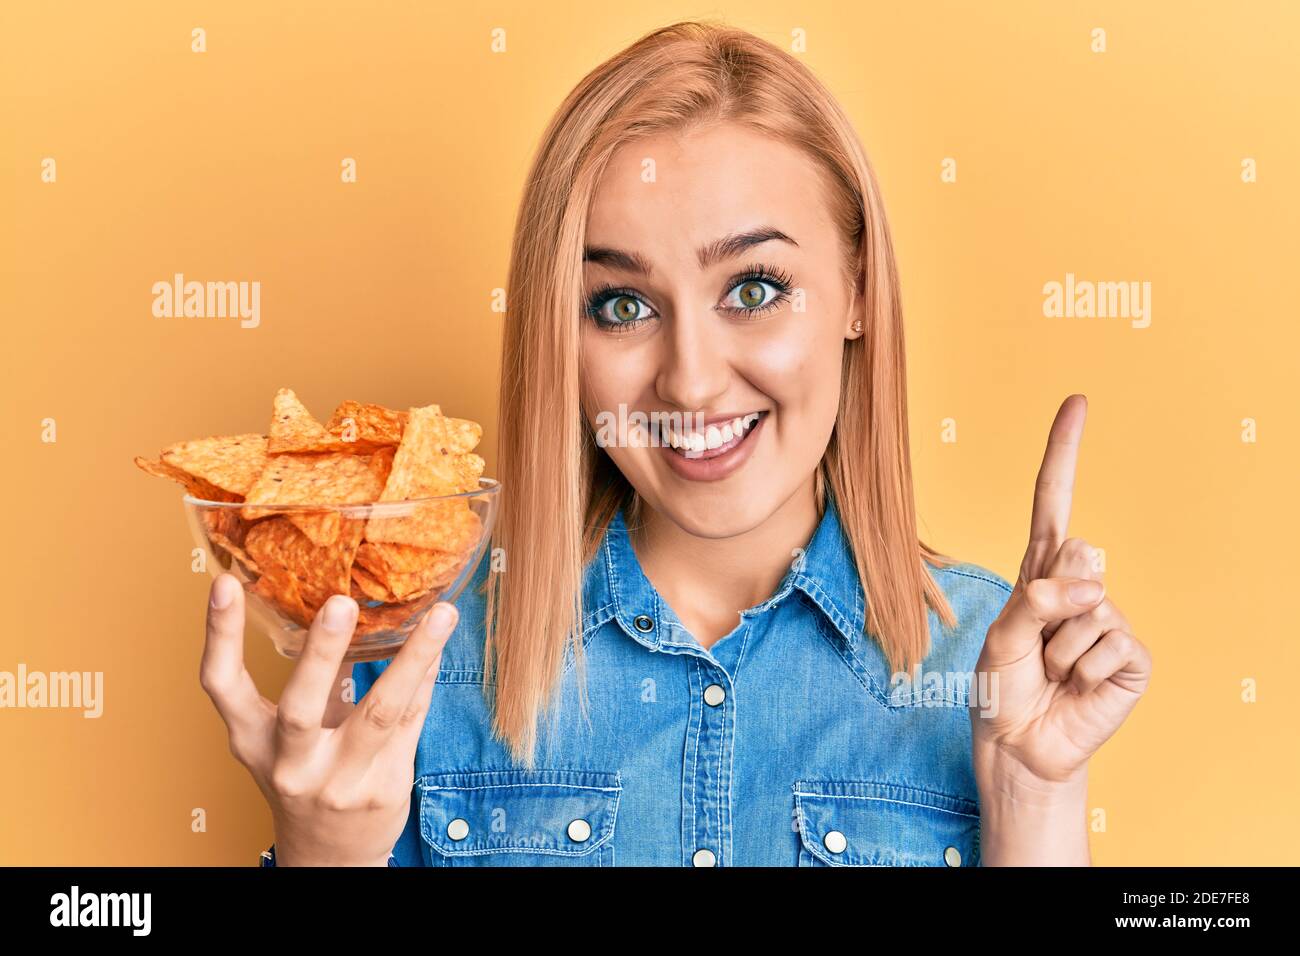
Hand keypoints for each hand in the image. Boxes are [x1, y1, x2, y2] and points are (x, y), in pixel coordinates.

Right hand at [200, 573, 457, 865]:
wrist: (329, 857)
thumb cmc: (307, 777)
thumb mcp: (289, 736)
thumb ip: (316, 680)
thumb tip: (343, 605)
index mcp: (254, 741)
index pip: (222, 685)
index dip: (218, 635)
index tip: (224, 583)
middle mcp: (291, 764)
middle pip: (302, 707)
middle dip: (321, 653)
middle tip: (341, 602)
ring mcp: (339, 780)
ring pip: (381, 712)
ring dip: (415, 657)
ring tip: (441, 615)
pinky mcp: (385, 787)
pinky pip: (412, 722)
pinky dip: (426, 680)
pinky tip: (440, 647)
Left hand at [972, 395, 1152, 799]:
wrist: (1018, 746)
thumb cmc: (1001, 688)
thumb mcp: (999, 636)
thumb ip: (1036, 600)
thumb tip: (1089, 585)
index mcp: (1040, 572)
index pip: (1055, 502)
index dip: (1064, 453)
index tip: (1076, 402)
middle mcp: (1079, 587)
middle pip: (1076, 551)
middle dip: (1047, 600)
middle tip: (1036, 646)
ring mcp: (1110, 619)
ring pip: (1088, 606)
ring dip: (1055, 649)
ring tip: (1050, 673)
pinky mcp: (1132, 656)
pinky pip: (1108, 642)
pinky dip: (1081, 670)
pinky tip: (1077, 687)